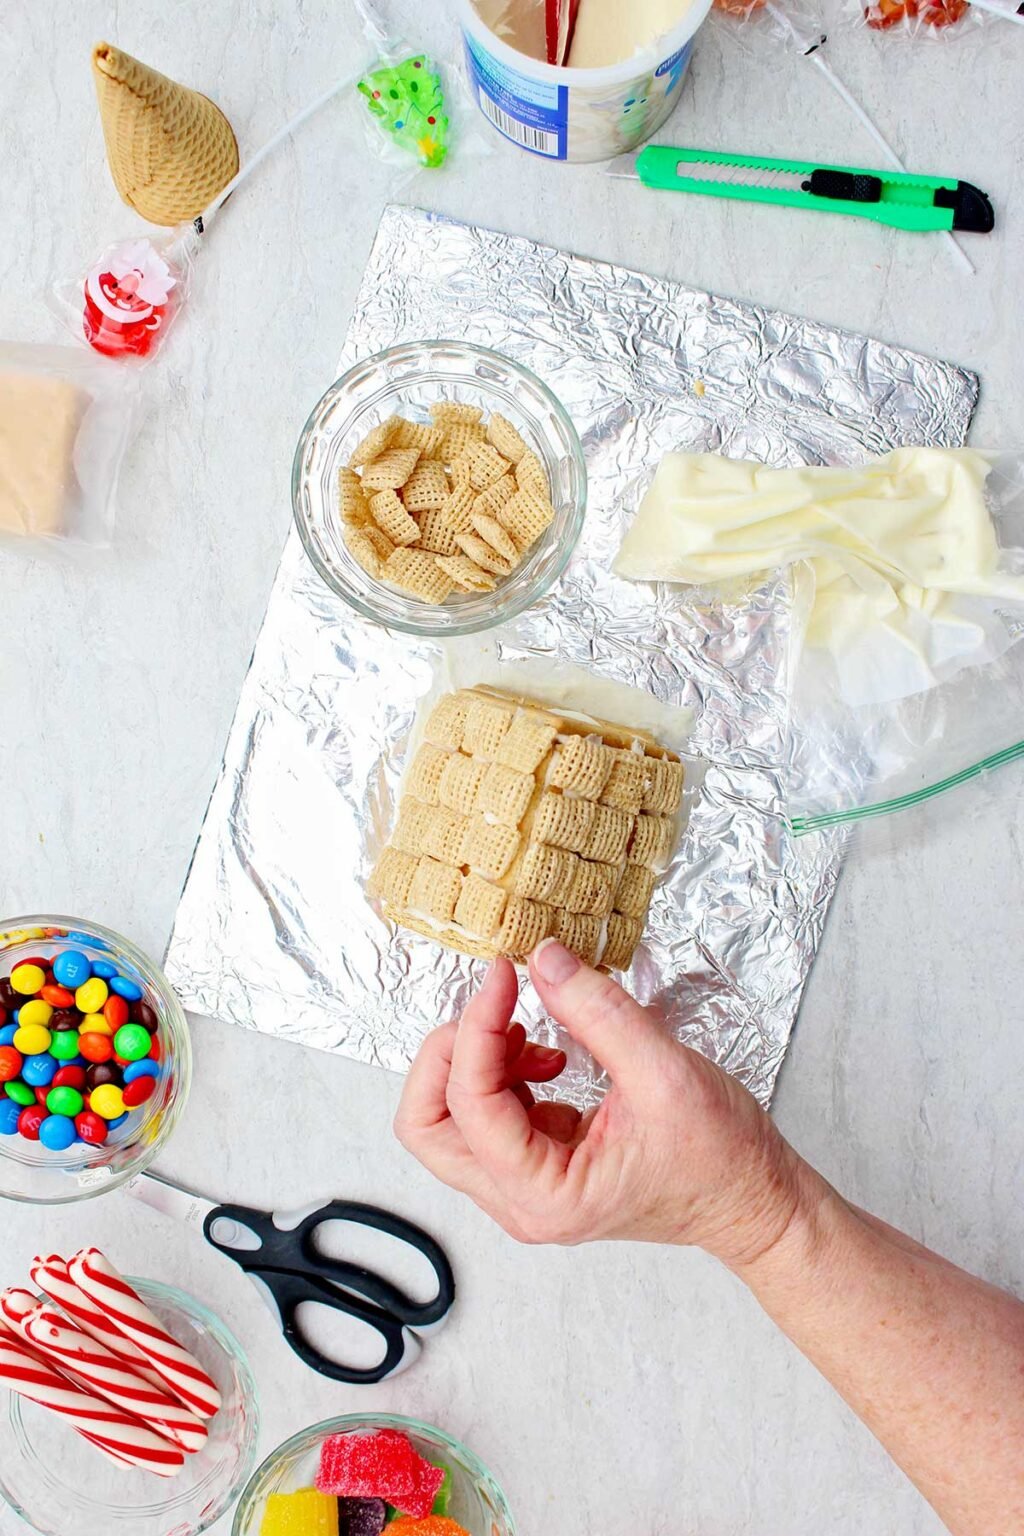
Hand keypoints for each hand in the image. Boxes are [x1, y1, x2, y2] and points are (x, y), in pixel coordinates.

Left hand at [395, 940, 808, 1266]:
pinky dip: (502, 1071)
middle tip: (496, 1004)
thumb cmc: (720, 1158)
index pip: (467, 1105)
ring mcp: (524, 1185)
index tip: (503, 976)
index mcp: (544, 1194)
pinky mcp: (536, 1163)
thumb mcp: (664, 1073)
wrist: (753, 1201)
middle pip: (428, 1125)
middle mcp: (520, 1200)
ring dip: (477, 1059)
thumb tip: (542, 960)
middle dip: (451, 1053)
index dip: (475, 1029)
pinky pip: (487, 1112)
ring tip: (534, 1033)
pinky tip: (549, 1054)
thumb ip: (597, 1012)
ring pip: (450, 1117)